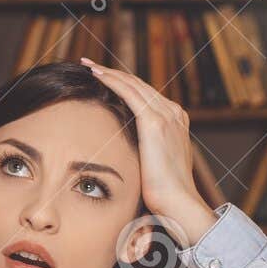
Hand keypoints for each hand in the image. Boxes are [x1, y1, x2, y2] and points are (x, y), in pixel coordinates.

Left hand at [80, 58, 216, 245]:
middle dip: (112, 72)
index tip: (101, 77)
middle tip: (89, 65)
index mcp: (175, 120)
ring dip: (108, 72)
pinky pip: (129, 93)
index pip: (144, 94)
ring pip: (132, 84)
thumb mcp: (155, 163)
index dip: (122, 82)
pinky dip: (112, 81)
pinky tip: (96, 75)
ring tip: (88, 65)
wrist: (178, 203)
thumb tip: (124, 152)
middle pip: (138, 84)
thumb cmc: (163, 192)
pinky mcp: (154, 122)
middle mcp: (173, 113)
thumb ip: (144, 150)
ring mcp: (166, 116)